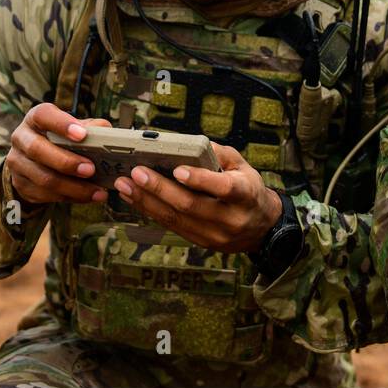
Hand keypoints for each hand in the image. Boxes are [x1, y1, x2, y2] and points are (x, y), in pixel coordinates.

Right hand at [4, 103, 110, 205]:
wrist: (36, 160)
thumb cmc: (61, 139)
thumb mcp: (74, 128)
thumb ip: (91, 127)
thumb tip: (104, 129)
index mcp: (35, 118)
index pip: (43, 115)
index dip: (61, 124)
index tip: (82, 135)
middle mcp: (21, 138)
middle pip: (37, 149)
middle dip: (66, 162)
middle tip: (91, 169)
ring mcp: (17, 163)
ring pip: (43, 177)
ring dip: (73, 187)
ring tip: (97, 191)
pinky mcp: (20, 184)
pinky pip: (45, 194)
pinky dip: (69, 197)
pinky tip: (87, 197)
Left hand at [113, 142, 281, 252]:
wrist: (262, 229)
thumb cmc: (249, 190)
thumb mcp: (243, 166)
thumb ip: (219, 155)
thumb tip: (189, 144)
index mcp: (245, 195)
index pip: (224, 188)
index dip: (200, 180)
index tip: (177, 169)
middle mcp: (230, 219)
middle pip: (190, 206)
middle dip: (160, 188)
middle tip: (137, 172)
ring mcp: (214, 235)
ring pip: (176, 219)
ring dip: (147, 201)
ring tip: (126, 185)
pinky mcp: (200, 242)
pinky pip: (171, 226)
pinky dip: (150, 211)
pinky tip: (134, 198)